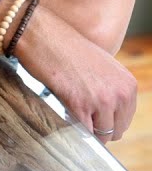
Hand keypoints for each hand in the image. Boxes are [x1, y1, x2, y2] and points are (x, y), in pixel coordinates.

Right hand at [14, 6, 136, 141]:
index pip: (125, 119)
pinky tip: (62, 116)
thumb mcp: (100, 66)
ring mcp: (102, 100)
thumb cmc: (64, 47)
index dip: (106, 123)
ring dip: (84, 131)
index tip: (91, 120)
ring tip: (69, 116)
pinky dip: (72, 131)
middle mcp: (120, 93)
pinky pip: (82, 132)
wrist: (42, 35)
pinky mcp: (80, 104)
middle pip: (115, 131)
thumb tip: (104, 113)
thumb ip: (109, 88)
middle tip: (78, 120)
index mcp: (128, 84)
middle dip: (97, 129)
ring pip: (100, 135)